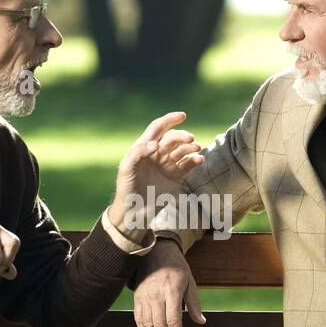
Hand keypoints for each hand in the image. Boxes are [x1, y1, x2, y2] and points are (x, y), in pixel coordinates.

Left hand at [108, 112, 205, 229]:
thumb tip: (154, 144)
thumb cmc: (126, 187)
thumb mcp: (126, 167)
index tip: (183, 115)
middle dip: (182, 136)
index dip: (170, 119)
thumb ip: (138, 152)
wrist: (134, 211)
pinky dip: (195, 161)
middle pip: (173, 138)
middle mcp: (157, 153)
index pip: (158, 128)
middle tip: (190, 139)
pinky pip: (188, 165)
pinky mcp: (176, 177)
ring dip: (191, 147)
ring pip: (182, 150)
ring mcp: (167, 165)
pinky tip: (199, 159)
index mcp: (144, 147)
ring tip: (196, 148)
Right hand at [133, 239, 204, 326]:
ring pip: (148, 325)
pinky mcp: (137, 297)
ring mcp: (145, 297)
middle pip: (160, 326)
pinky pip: (138, 318)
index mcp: (172, 291)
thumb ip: (194, 304)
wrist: (157, 252)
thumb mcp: (189, 283)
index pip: (174, 320)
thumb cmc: (177, 268)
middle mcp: (156, 295)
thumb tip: (201, 322)